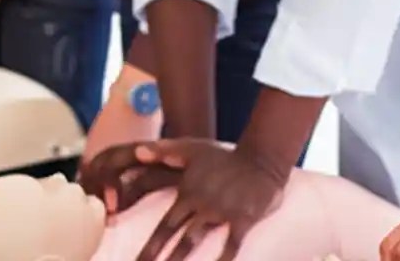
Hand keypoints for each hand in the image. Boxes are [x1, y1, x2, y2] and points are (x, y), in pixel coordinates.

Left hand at [81, 138, 286, 260]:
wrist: (262, 159)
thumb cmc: (226, 157)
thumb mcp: (193, 149)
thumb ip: (164, 151)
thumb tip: (138, 152)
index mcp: (188, 193)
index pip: (164, 226)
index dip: (150, 247)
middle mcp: (201, 204)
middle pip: (176, 237)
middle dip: (160, 257)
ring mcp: (221, 211)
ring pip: (196, 239)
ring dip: (181, 258)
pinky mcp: (243, 217)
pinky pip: (231, 244)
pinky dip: (223, 259)